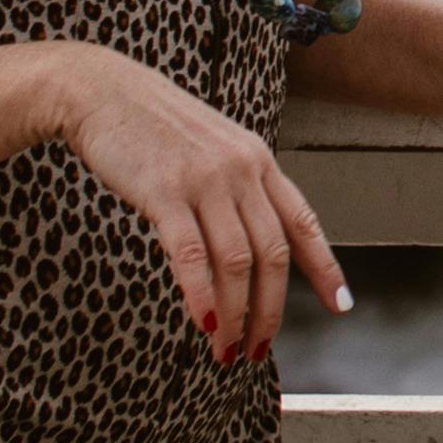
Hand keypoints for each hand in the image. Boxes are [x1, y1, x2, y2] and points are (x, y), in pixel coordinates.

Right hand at [57, 46, 346, 362]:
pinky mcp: (165, 192)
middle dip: (270, 310)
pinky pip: (191, 255)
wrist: (101, 91)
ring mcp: (205, 180)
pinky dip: (201, 296)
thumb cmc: (153, 127)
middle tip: (258, 349)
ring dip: (236, 315)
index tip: (341, 306)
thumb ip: (235, 187)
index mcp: (259, 161)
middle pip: (273, 254)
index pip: (304, 222)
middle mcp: (242, 170)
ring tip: (228, 351)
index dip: (326, 268)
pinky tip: (204, 326)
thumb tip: (251, 243)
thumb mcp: (211, 149)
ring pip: (237, 262)